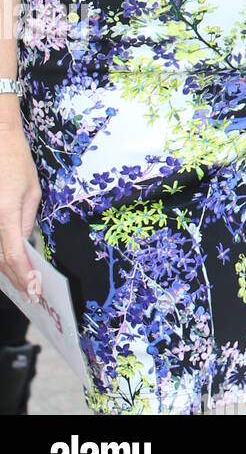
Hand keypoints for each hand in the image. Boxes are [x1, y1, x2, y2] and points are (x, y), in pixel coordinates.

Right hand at [0, 128, 40, 303]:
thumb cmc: (15, 161)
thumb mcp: (31, 190)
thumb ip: (26, 220)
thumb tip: (25, 245)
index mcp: (5, 212)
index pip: (12, 254)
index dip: (22, 275)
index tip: (33, 288)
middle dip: (15, 278)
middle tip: (31, 292)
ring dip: (6, 270)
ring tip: (23, 282)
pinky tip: (10, 264)